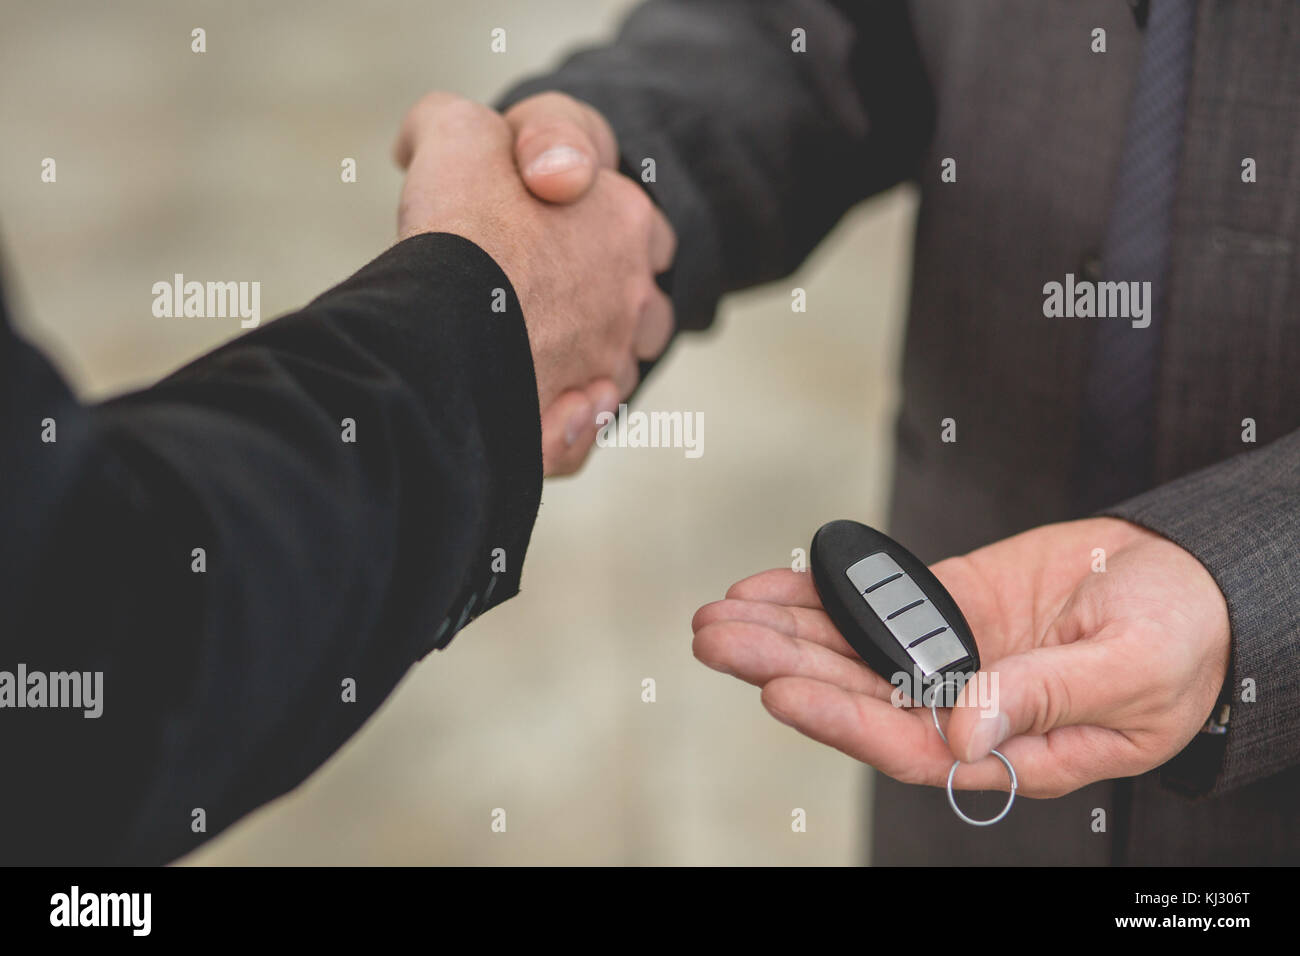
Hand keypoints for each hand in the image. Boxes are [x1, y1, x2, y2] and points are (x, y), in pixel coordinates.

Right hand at [393, 92, 674, 474]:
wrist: (443, 329)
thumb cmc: (462, 229)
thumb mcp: (459, 134)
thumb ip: (463, 124)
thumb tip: (439, 141)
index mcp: (627, 223)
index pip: (637, 223)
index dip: (594, 223)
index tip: (541, 228)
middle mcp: (633, 301)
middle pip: (638, 306)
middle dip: (601, 304)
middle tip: (535, 295)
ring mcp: (606, 368)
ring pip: (611, 373)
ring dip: (582, 366)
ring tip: (525, 354)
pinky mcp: (571, 432)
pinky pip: (576, 436)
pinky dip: (561, 429)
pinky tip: (531, 408)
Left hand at [692, 517, 1230, 797]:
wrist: (1191, 581)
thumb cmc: (1181, 641)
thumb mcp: (1132, 671)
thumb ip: (1047, 698)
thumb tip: (964, 731)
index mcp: (1014, 748)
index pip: (911, 746)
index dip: (845, 720)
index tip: (784, 689)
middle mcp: (967, 710)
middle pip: (861, 697)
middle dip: (785, 668)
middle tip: (717, 641)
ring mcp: (953, 656)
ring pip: (856, 652)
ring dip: (786, 633)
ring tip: (720, 617)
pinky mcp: (948, 608)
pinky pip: (877, 605)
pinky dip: (825, 595)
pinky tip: (775, 586)